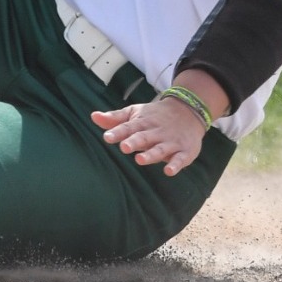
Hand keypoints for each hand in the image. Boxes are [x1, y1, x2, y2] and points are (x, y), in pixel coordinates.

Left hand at [92, 97, 208, 175]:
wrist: (189, 110)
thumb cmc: (154, 116)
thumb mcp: (135, 113)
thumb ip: (115, 119)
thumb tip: (93, 116)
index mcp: (142, 123)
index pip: (128, 127)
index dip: (118, 132)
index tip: (107, 137)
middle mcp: (156, 132)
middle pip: (144, 137)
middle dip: (135, 142)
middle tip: (124, 147)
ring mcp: (170, 142)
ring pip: (160, 149)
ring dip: (151, 155)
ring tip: (140, 159)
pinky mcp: (184, 151)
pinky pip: (180, 159)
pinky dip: (176, 165)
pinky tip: (169, 171)